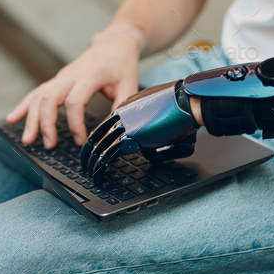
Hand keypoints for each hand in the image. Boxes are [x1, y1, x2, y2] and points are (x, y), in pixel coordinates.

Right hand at [6, 24, 142, 148]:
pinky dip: (23, 106)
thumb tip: (115, 133)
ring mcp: (61, 76)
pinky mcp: (57, 80)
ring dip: (31, 118)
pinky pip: (36, 93)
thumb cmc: (122, 64)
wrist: (114, 44)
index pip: (74, 100)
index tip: (81, 140)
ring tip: (28, 140)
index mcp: (91, 74)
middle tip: (49, 145)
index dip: (75, 123)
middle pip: (50, 98)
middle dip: (45, 123)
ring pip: (39, 96)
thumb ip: (121, 109)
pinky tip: (13, 119)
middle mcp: (71, 74)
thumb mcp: (129, 86)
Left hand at [80, 80, 198, 183]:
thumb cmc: (179, 112)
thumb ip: (148, 135)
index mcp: (127, 107)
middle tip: (86, 163)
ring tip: (90, 171)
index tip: (94, 150)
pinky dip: (101, 164)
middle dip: (89, 152)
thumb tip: (146, 152)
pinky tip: (98, 172)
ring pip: (100, 144)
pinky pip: (109, 152)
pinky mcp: (130, 135)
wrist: (187, 102)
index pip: (105, 125)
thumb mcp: (158, 121)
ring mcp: (124, 123)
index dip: (97, 140)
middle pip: (97, 135)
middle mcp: (122, 113)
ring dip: (93, 160)